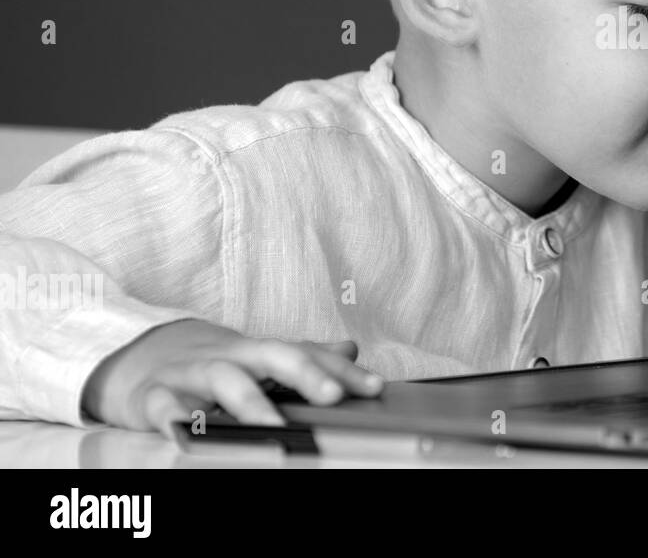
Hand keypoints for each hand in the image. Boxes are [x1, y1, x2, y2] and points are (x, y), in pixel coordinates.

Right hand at [81, 319, 382, 435]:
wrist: (142, 357)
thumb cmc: (214, 364)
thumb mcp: (259, 358)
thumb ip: (303, 356)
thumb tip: (350, 349)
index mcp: (261, 352)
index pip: (308, 354)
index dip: (342, 371)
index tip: (374, 387)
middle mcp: (233, 357)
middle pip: (274, 356)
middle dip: (306, 373)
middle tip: (333, 396)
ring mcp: (192, 373)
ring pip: (224, 379)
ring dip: (249, 401)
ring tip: (273, 425)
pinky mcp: (153, 395)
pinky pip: (162, 404)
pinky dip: (173, 415)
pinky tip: (186, 428)